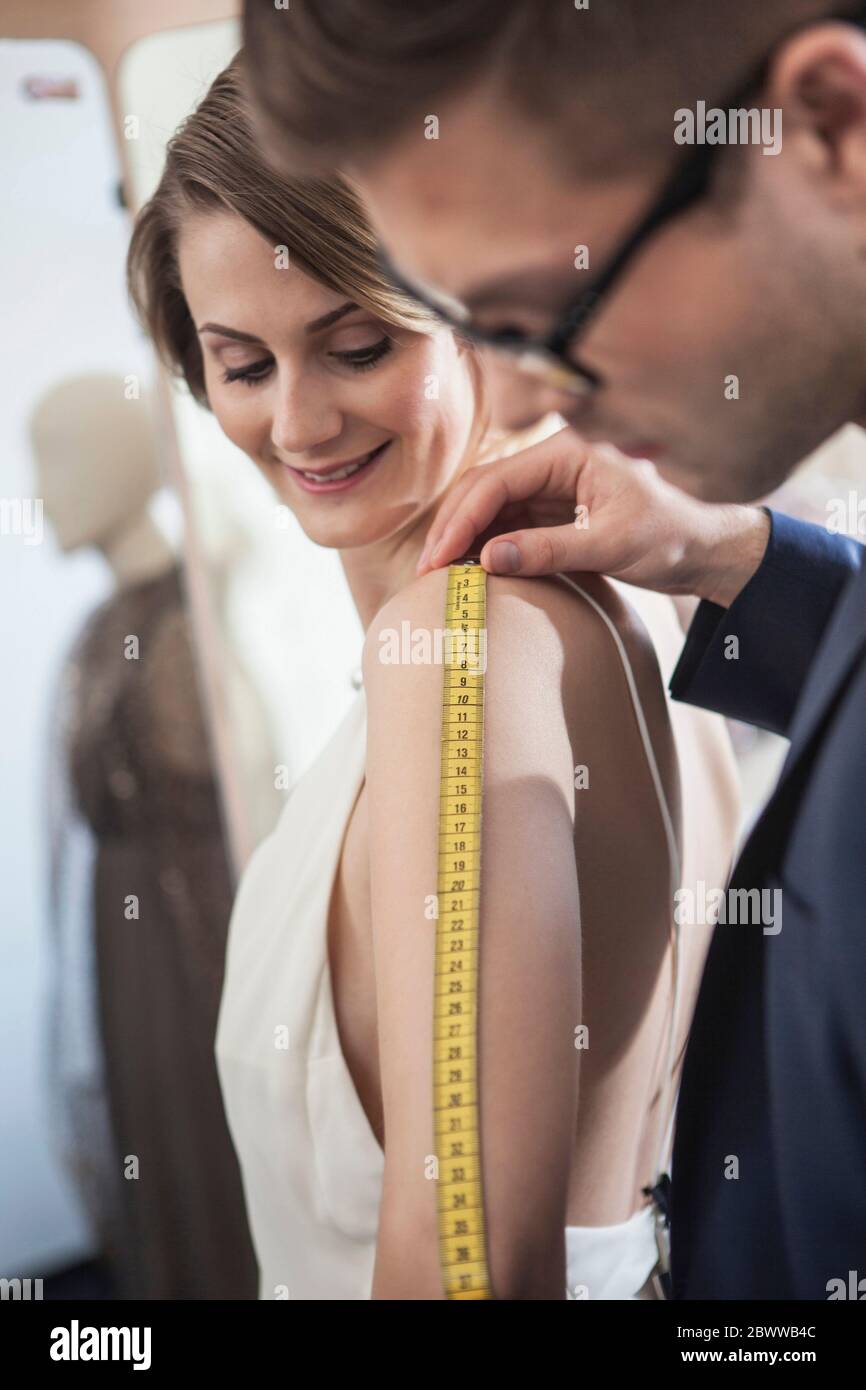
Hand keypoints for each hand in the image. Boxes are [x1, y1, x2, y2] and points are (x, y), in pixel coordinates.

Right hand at [416, 428, 769, 607]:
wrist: (704, 549)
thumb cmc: (671, 536)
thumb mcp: (612, 544)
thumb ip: (550, 549)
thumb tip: (489, 557)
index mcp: (569, 453)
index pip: (497, 480)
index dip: (461, 520)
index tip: (439, 558)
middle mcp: (554, 462)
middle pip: (484, 489)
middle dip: (452, 528)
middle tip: (426, 570)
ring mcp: (552, 486)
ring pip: (491, 507)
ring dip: (464, 539)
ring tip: (440, 575)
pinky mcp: (554, 510)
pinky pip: (508, 524)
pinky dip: (485, 546)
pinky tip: (469, 568)